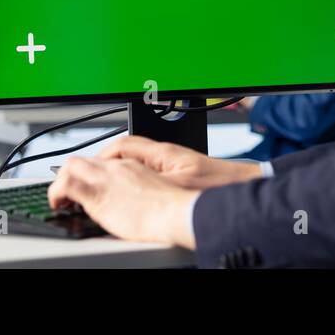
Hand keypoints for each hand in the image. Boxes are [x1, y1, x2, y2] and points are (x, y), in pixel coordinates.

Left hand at [47, 157, 198, 246]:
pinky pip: (67, 186)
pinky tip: (58, 204)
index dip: (86, 173)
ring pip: (69, 168)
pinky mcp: (97, 197)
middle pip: (80, 161)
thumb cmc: (171, 209)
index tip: (84, 185)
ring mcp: (104, 181)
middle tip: (67, 193)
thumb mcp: (153, 191)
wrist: (175, 212)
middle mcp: (113, 170)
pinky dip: (56, 193)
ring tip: (60, 199)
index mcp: (128, 167)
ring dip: (60, 183)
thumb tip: (130, 201)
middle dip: (68, 175)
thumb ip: (137, 190)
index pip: (98, 162)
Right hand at [97, 136, 262, 189]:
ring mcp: (173, 161)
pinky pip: (150, 169)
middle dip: (110, 162)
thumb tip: (129, 182)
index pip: (124, 145)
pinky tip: (136, 189)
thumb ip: (153, 182)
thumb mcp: (179, 185)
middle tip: (95, 176)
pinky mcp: (180, 170)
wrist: (242, 185)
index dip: (104, 156)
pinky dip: (137, 177)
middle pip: (128, 151)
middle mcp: (166, 153)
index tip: (92, 167)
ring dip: (123, 169)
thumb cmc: (219, 184)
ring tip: (110, 183)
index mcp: (163, 151)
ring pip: (139, 160)